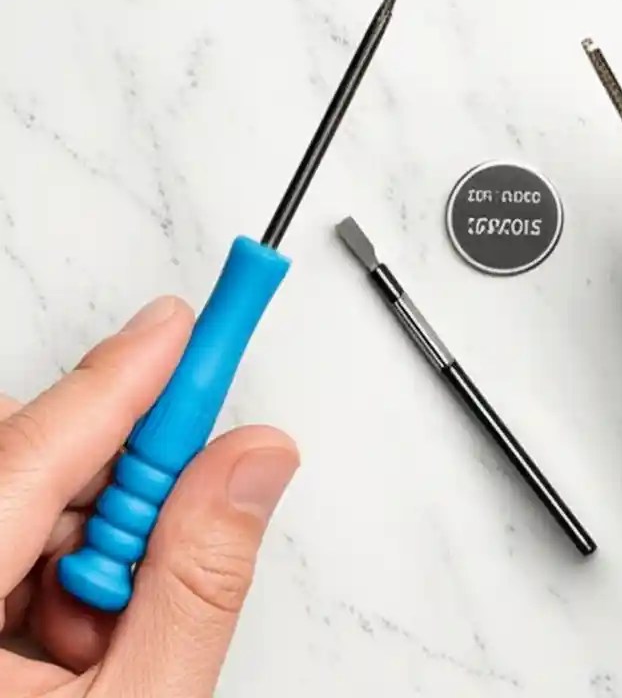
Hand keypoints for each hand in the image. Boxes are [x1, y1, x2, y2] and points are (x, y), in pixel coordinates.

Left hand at [0, 296, 298, 696]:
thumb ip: (198, 585)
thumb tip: (252, 463)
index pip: (26, 454)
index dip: (120, 382)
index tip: (184, 325)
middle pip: (20, 462)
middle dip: (112, 487)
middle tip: (179, 529)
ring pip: (19, 498)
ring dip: (90, 543)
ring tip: (110, 639)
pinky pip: (5, 537)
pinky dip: (58, 567)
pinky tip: (81, 635)